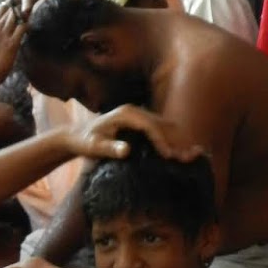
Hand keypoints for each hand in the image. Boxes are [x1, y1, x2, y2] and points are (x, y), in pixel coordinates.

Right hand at [0, 5, 26, 84]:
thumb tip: (5, 33)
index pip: (3, 7)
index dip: (12, 8)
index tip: (18, 14)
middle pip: (12, 9)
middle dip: (21, 11)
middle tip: (29, 17)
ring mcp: (4, 34)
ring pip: (18, 15)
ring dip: (25, 17)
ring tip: (29, 24)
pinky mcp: (12, 43)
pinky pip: (24, 26)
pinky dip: (28, 26)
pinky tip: (29, 31)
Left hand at [65, 105, 207, 163]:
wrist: (78, 135)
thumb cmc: (84, 142)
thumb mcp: (93, 147)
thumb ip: (109, 148)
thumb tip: (126, 151)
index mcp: (126, 114)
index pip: (150, 125)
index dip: (161, 140)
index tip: (169, 156)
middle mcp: (135, 110)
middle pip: (162, 123)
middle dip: (176, 140)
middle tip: (187, 157)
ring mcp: (140, 114)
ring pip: (165, 125)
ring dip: (177, 140)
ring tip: (188, 156)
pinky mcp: (142, 121)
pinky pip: (162, 129)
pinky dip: (172, 139)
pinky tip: (179, 152)